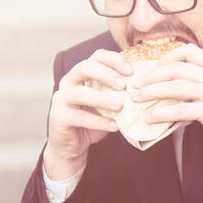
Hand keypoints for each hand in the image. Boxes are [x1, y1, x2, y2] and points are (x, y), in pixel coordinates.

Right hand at [44, 48, 133, 178]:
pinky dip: (98, 121)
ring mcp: (60, 99)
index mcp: (81, 74)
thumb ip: (118, 93)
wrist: (72, 145)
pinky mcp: (58, 117)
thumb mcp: (107, 103)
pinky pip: (79, 117)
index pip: (96, 56)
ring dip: (102, 99)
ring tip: (120, 106)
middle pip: (84, 67)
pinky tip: (114, 126)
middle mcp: (68, 82)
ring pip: (79, 93)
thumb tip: (144, 87)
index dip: (114, 60)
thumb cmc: (93, 120)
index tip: (131, 71)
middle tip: (124, 85)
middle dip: (106, 74)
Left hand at [130, 42, 202, 154]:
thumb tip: (165, 82)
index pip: (188, 51)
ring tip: (138, 98)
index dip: (167, 57)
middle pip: (177, 69)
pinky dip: (161, 113)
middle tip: (136, 84)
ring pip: (175, 87)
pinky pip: (180, 110)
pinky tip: (150, 118)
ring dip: (152, 92)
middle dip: (152, 76)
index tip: (153, 69)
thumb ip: (198, 81)